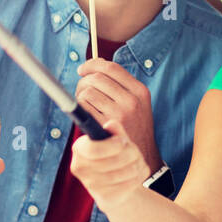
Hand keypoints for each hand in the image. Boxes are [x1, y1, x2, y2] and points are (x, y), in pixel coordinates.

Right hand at [69, 118, 148, 210]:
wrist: (117, 184)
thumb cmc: (115, 156)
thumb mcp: (117, 140)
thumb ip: (115, 131)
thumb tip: (111, 125)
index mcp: (79, 148)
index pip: (93, 149)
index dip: (112, 145)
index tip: (123, 141)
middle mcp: (80, 168)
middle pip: (114, 160)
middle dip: (132, 153)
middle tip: (135, 152)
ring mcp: (91, 185)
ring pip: (124, 172)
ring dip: (137, 165)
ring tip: (137, 163)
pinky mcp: (104, 199)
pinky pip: (129, 185)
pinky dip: (139, 177)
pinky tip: (137, 174)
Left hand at [76, 58, 159, 173]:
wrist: (141, 156)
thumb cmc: (134, 126)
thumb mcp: (138, 102)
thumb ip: (121, 85)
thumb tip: (94, 66)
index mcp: (139, 91)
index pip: (112, 68)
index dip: (93, 64)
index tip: (83, 69)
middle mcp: (131, 100)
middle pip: (97, 78)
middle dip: (84, 80)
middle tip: (82, 88)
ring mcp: (118, 114)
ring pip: (88, 91)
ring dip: (80, 94)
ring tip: (85, 102)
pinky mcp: (105, 126)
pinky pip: (84, 106)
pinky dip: (80, 106)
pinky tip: (85, 112)